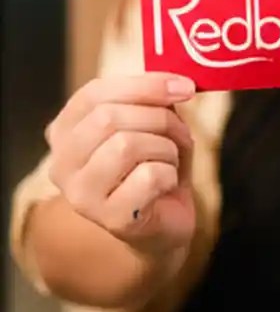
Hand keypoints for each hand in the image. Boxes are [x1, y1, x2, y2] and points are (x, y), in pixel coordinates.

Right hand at [44, 73, 198, 254]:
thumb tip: (177, 84)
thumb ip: (156, 103)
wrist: (162, 227)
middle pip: (109, 118)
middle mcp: (62, 162)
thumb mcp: (155, 128)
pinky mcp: (110, 218)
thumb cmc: (155, 170)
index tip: (185, 86)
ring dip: (166, 149)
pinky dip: (171, 174)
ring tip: (171, 162)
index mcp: (66, 131)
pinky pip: (149, 176)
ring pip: (127, 145)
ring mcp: (81, 194)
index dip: (144, 85)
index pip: (94, 93)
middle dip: (160, 119)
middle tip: (182, 134)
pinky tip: (167, 186)